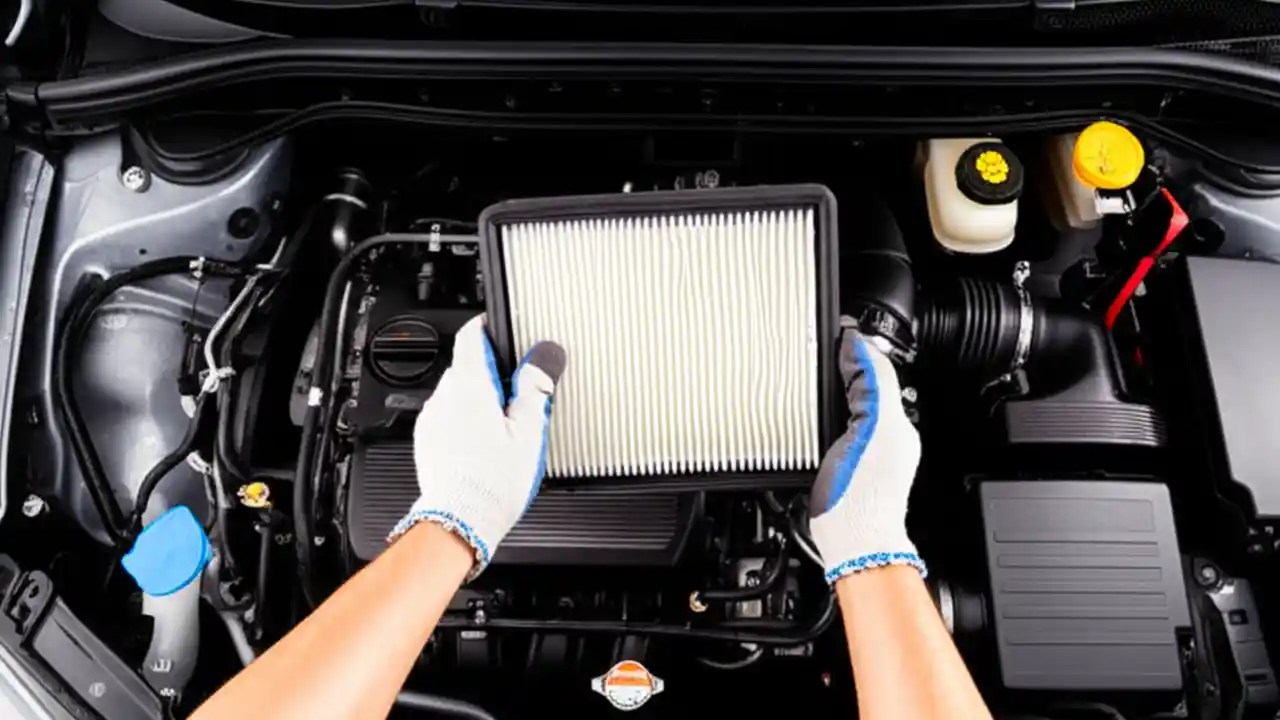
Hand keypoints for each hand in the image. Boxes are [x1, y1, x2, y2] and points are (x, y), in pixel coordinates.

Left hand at [388, 315, 564, 580]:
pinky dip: (463, 422)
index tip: (499, 328)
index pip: (471, 336)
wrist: (460, 520)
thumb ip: (534, 388)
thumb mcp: (528, 431)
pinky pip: (447, 418)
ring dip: (476, 401)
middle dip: (490, 374)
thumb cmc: (493, 482)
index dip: (487, 327)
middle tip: (516, 395)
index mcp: (469, 386)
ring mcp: (432, 419)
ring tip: (502, 429)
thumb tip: (543, 356)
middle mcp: (444, 397)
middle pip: (466, 367)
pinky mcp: (427, 441)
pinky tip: (482, 445)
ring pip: (457, 394)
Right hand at [809, 325, 924, 583]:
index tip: (835, 332)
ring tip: (814, 373)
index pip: (877, 371)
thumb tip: (862, 345)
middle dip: (842, 367)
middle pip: (860, 386)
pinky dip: (820, 413)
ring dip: (830, 389)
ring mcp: (861, 450)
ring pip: (846, 405)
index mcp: (896, 422)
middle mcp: (883, 434)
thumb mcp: (875, 426)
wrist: (851, 540)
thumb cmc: (865, 496)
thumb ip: (873, 384)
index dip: (855, 349)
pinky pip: (832, 426)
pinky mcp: (839, 464)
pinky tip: (809, 413)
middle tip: (819, 350)